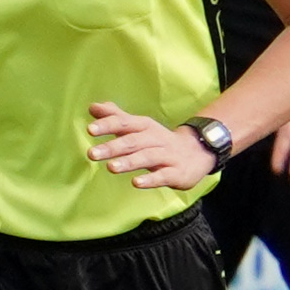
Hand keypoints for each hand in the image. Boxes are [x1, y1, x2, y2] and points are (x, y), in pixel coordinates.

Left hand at [86, 102, 216, 190]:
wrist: (198, 152)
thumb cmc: (160, 141)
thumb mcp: (140, 127)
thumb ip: (116, 117)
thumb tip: (93, 107)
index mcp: (145, 127)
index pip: (125, 123)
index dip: (108, 125)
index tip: (90, 130)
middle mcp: (156, 139)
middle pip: (133, 141)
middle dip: (113, 147)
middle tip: (92, 154)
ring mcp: (168, 156)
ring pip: (147, 157)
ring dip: (129, 162)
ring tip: (111, 168)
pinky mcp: (177, 173)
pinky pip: (163, 176)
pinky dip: (151, 179)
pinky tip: (136, 183)